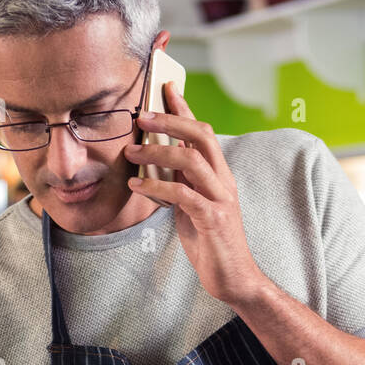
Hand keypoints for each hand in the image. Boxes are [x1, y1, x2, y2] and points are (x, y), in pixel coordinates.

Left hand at [123, 83, 263, 308]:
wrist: (233, 278)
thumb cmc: (210, 243)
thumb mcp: (192, 206)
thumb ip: (181, 183)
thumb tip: (160, 164)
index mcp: (219, 175)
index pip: (202, 132)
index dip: (184, 107)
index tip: (165, 86)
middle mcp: (223, 181)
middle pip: (201, 135)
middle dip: (171, 119)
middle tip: (141, 115)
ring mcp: (221, 198)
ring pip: (191, 160)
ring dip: (158, 152)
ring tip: (131, 152)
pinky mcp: (213, 219)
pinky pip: (183, 195)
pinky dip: (157, 188)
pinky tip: (137, 187)